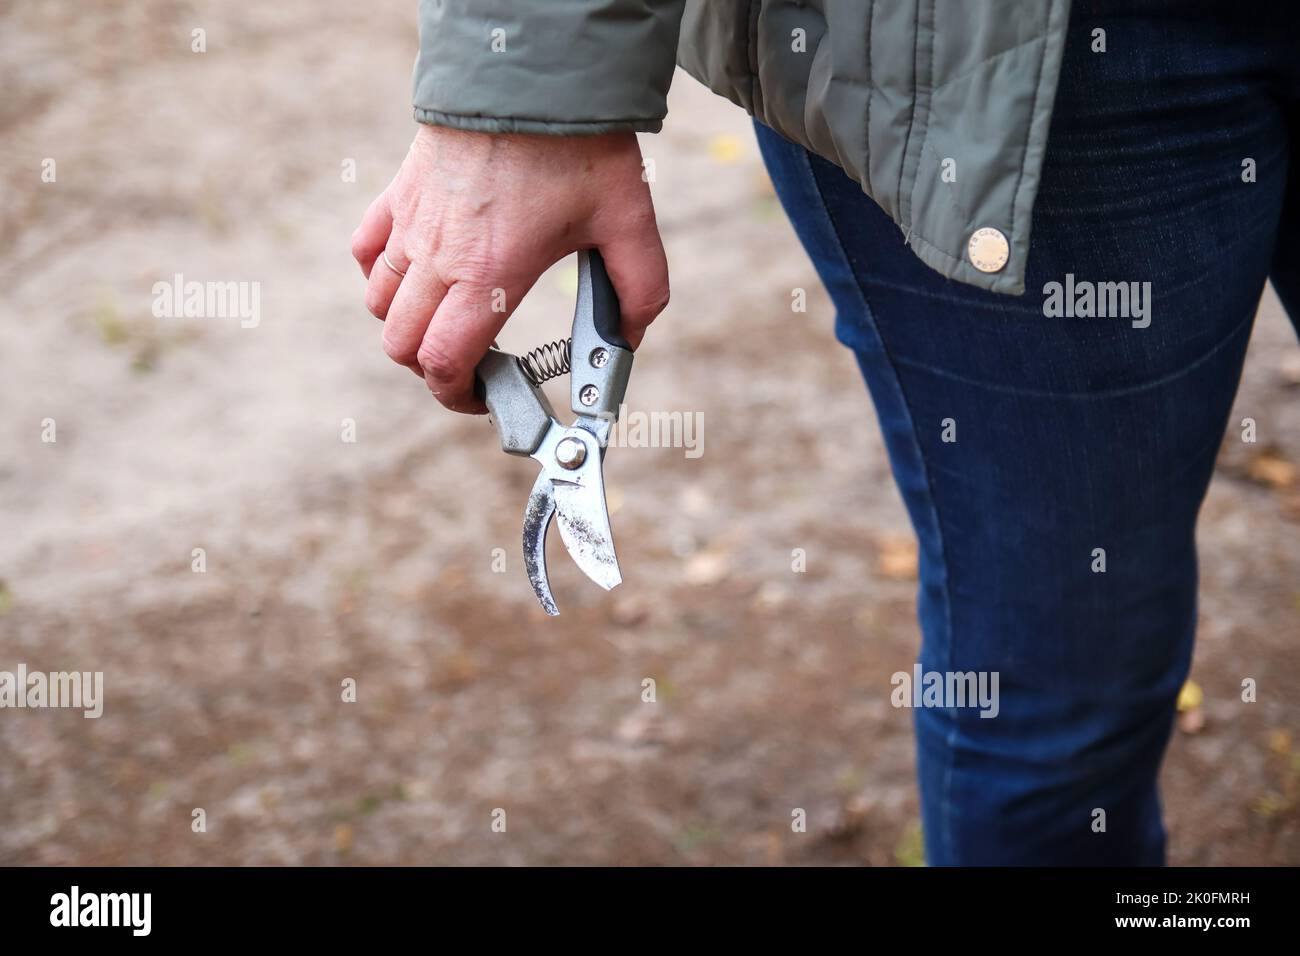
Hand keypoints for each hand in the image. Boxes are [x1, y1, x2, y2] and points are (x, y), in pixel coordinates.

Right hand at [351, 124, 668, 412]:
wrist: (531, 71)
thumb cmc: (579, 146)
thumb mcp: (628, 223)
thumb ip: (640, 291)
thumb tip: (629, 337)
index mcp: (489, 274)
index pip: (443, 362)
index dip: (457, 396)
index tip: (485, 397)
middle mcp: (439, 256)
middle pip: (402, 345)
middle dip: (433, 371)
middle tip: (474, 367)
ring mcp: (411, 224)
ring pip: (380, 305)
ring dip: (408, 328)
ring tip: (452, 322)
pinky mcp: (400, 193)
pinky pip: (367, 252)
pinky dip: (381, 278)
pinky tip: (418, 276)